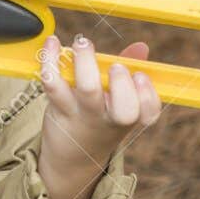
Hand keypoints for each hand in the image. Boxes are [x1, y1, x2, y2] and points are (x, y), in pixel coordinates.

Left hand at [36, 35, 159, 198]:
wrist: (72, 154)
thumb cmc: (100, 119)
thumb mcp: (119, 103)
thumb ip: (129, 73)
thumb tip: (141, 47)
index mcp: (130, 116)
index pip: (148, 112)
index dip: (148, 95)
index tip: (140, 76)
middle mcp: (109, 118)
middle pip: (124, 109)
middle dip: (122, 83)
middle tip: (115, 66)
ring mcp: (84, 115)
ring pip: (88, 90)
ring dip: (86, 62)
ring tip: (82, 43)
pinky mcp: (58, 109)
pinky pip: (53, 85)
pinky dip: (51, 60)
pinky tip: (52, 43)